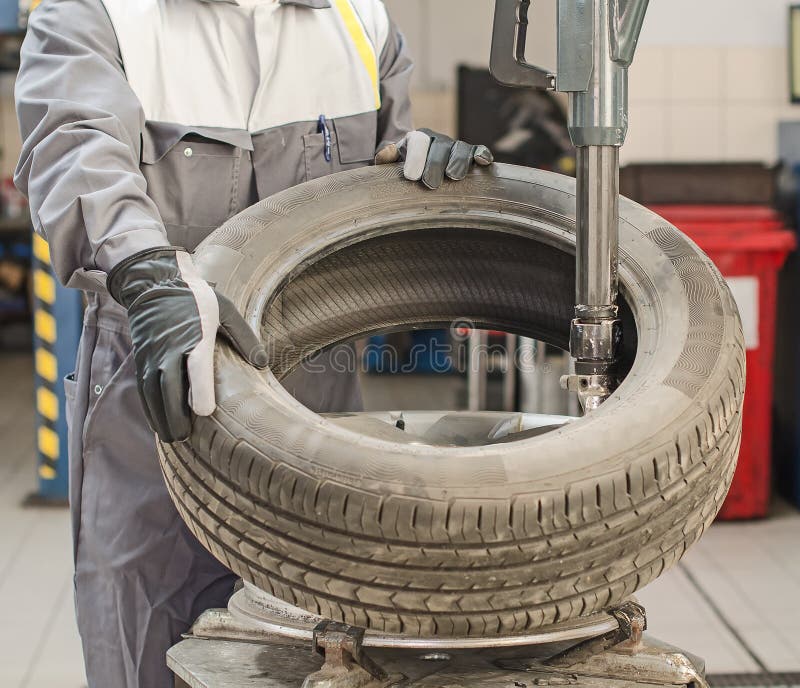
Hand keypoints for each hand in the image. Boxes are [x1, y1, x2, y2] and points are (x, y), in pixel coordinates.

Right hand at [107, 248, 266, 441]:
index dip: (198, 390)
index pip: (195, 366)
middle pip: (167, 385)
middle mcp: (169, 346)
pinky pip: (143, 386)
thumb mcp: (226, 310)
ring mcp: (152, 352)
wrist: (155, 281)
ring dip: (160, 416)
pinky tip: (158, 421)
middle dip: (174, 414)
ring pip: (151, 390)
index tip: (203, 412)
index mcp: (195, 335)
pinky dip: (149, 406)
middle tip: (184, 437)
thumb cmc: (196, 298)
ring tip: (172, 437)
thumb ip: (244, 337)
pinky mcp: (141, 356)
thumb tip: (261, 364)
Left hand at [376, 129, 492, 189]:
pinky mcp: (470, 154)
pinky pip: (477, 150)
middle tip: (429, 184)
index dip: (415, 157)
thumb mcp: (393, 163)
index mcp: (417, 139)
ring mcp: (454, 146)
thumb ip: (387, 158)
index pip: (417, 142)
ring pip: (460, 148)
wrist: (422, 167)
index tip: (412, 176)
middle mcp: (437, 140)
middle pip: (439, 147)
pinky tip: (483, 162)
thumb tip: (383, 157)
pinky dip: (481, 154)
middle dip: (435, 164)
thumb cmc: (406, 168)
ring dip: (458, 161)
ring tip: (453, 176)